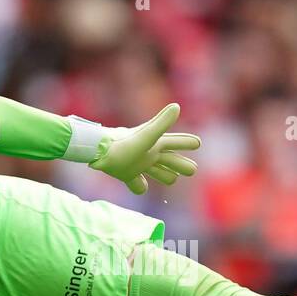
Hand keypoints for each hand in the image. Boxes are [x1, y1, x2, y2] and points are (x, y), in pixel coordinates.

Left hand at [86, 103, 200, 194]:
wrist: (98, 151)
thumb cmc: (124, 144)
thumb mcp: (147, 135)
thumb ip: (161, 123)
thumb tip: (177, 106)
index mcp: (155, 143)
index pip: (175, 142)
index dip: (186, 142)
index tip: (197, 143)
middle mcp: (148, 153)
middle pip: (169, 160)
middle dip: (181, 164)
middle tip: (193, 170)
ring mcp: (137, 164)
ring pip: (155, 171)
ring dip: (165, 175)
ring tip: (173, 180)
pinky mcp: (125, 174)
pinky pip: (136, 183)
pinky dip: (139, 186)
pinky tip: (142, 188)